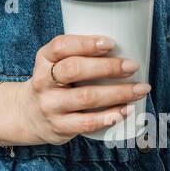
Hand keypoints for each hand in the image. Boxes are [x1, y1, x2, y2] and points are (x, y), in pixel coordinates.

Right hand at [7, 34, 150, 145]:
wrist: (29, 115)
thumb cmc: (54, 84)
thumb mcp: (55, 63)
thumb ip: (78, 55)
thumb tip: (124, 48)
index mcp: (44, 59)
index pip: (61, 46)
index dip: (86, 43)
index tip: (111, 43)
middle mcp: (44, 81)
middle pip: (74, 70)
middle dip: (107, 67)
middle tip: (131, 66)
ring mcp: (50, 106)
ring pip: (86, 97)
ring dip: (118, 93)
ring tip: (140, 89)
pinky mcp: (59, 127)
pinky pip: (88, 122)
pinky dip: (110, 116)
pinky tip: (125, 110)